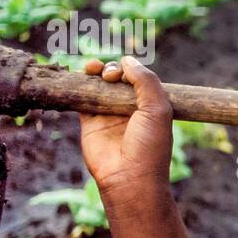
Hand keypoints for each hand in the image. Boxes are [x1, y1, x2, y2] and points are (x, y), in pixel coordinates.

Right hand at [77, 56, 173, 203]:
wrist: (129, 178)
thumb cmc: (149, 146)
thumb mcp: (158, 109)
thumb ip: (145, 81)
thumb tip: (127, 60)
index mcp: (150, 106)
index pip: (138, 78)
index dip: (130, 70)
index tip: (125, 73)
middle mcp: (129, 109)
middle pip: (117, 79)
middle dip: (111, 69)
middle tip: (111, 76)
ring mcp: (108, 115)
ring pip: (98, 85)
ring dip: (95, 71)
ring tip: (92, 68)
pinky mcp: (89, 122)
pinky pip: (81, 98)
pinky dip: (79, 84)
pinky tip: (79, 75)